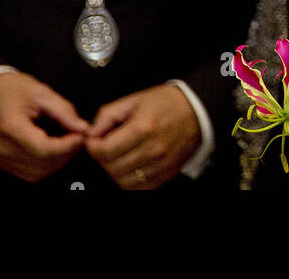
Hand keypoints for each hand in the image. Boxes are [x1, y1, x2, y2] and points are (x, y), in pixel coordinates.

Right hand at [0, 71, 89, 182]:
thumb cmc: (8, 90)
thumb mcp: (39, 92)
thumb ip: (63, 110)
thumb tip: (82, 127)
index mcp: (11, 127)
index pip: (43, 149)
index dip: (67, 146)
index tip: (81, 135)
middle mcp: (3, 149)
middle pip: (42, 164)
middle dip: (66, 153)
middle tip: (77, 135)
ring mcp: (2, 159)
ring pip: (38, 173)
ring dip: (57, 161)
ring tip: (66, 142)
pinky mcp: (3, 164)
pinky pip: (29, 174)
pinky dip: (45, 165)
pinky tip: (52, 150)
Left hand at [85, 84, 200, 189]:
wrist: (196, 113)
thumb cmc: (166, 103)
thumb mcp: (134, 100)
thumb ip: (108, 115)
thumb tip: (91, 133)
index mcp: (143, 127)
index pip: (105, 150)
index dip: (92, 147)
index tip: (93, 140)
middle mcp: (152, 149)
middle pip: (111, 167)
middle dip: (101, 158)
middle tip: (105, 146)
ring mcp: (160, 165)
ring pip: (122, 181)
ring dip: (114, 170)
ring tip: (118, 155)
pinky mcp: (165, 175)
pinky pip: (138, 188)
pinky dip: (128, 180)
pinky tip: (130, 165)